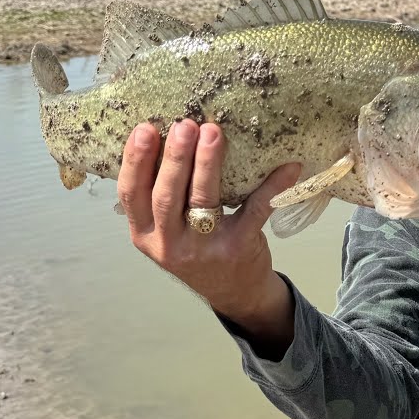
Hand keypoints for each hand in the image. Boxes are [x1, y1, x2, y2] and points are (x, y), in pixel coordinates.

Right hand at [117, 120, 301, 348]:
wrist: (234, 293)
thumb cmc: (197, 248)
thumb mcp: (167, 231)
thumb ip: (162, 195)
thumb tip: (172, 132)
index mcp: (145, 234)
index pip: (131, 195)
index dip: (135, 161)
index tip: (144, 129)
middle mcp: (169, 244)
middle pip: (165, 196)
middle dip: (174, 158)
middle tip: (184, 125)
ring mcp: (203, 248)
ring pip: (201, 201)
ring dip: (206, 165)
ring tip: (212, 132)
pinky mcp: (238, 247)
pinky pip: (255, 211)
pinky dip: (272, 186)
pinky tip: (287, 166)